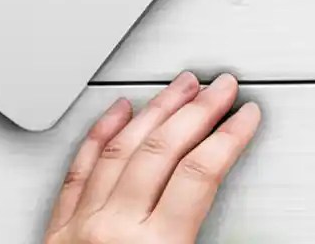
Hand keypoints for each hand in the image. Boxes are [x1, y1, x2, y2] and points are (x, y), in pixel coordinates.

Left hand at [44, 72, 261, 243]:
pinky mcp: (56, 231)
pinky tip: (117, 112)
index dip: (230, 137)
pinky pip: (80, 168)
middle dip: (200, 109)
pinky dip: (100, 133)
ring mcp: (81, 226)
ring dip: (156, 109)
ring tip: (180, 86)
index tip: (247, 116)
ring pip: (122, 147)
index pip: (202, 172)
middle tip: (223, 86)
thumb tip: (259, 234)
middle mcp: (115, 230)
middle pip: (164, 148)